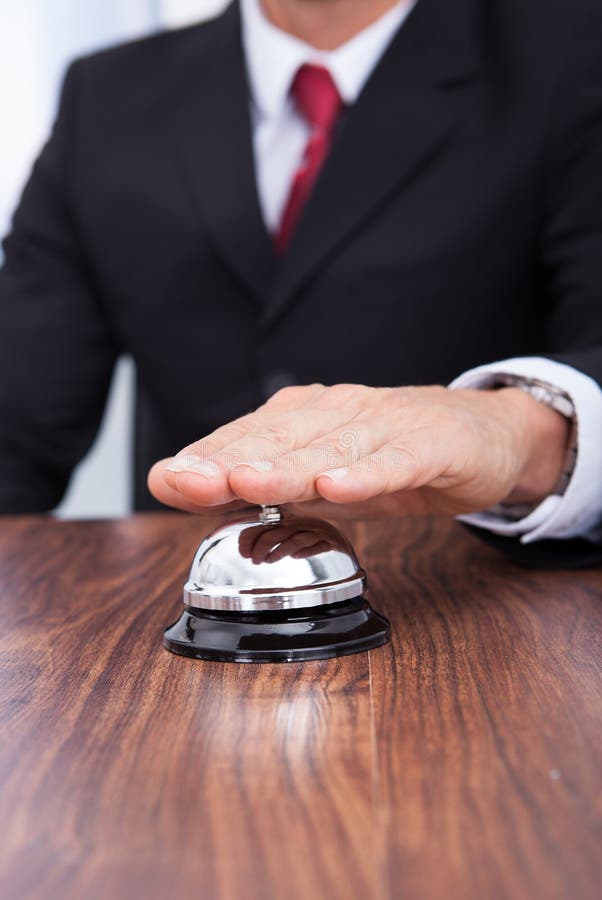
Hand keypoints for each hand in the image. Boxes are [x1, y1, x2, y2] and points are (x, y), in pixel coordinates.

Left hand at [148, 384, 569, 519]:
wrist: (483, 434)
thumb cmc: (394, 454)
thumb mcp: (326, 476)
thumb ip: (270, 486)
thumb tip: (201, 495)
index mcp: (307, 418)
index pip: (247, 438)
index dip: (205, 459)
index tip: (166, 481)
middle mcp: (339, 412)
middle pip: (279, 440)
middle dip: (228, 461)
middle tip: (187, 481)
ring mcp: (386, 425)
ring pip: (331, 448)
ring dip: (287, 467)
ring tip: (248, 482)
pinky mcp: (431, 444)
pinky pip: (397, 460)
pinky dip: (368, 474)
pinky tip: (340, 487)